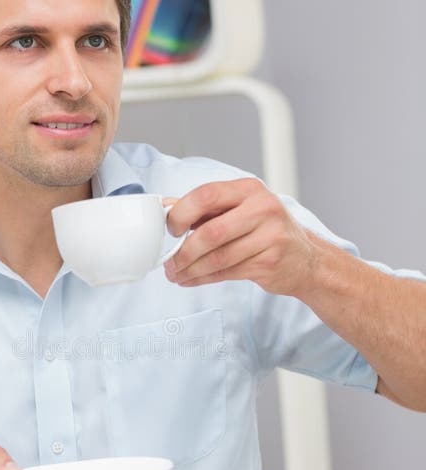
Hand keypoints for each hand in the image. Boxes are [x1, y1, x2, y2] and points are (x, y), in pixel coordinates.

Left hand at [162, 179, 316, 295]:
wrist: (304, 259)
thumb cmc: (265, 230)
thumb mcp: (239, 209)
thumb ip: (204, 208)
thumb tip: (166, 206)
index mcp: (249, 189)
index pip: (207, 194)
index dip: (182, 212)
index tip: (171, 229)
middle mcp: (262, 209)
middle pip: (211, 232)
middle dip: (184, 251)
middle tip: (170, 262)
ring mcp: (270, 237)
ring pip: (218, 257)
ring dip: (191, 269)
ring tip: (176, 274)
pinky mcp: (270, 263)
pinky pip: (227, 273)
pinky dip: (203, 278)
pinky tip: (191, 280)